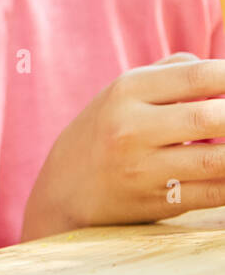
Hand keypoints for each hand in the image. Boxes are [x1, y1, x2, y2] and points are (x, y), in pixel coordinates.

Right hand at [21, 53, 224, 240]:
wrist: (65, 187)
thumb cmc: (108, 129)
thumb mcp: (124, 91)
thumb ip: (173, 72)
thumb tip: (224, 76)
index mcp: (126, 92)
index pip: (196, 75)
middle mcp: (131, 128)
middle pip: (208, 118)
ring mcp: (143, 169)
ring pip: (216, 161)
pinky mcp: (157, 202)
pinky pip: (214, 193)